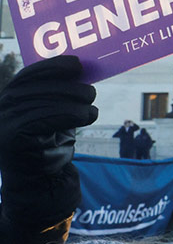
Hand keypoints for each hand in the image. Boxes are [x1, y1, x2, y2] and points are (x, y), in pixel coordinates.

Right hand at [0, 56, 97, 176]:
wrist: (41, 180)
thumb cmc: (51, 144)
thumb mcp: (55, 114)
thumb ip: (60, 94)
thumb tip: (81, 70)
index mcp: (9, 98)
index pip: (28, 75)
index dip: (52, 66)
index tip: (77, 63)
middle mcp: (1, 108)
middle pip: (37, 87)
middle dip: (68, 87)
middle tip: (92, 92)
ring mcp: (3, 122)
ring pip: (43, 102)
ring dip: (74, 103)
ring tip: (93, 110)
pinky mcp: (12, 136)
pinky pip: (45, 117)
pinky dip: (70, 113)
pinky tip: (87, 115)